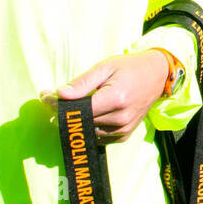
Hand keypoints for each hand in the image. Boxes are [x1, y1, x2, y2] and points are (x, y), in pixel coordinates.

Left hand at [41, 51, 168, 143]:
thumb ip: (83, 82)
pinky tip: (89, 114)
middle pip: (81, 121)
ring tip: (71, 106)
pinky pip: (98, 136)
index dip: (58, 105)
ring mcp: (123, 129)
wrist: (157, 76)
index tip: (45, 97)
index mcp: (115, 99)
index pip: (79, 109)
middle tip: (52, 100)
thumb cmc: (130, 68)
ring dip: (76, 121)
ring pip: (88, 130)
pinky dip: (90, 127)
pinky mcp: (124, 135)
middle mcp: (120, 118)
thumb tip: (60, 94)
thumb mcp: (105, 67)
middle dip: (63, 111)